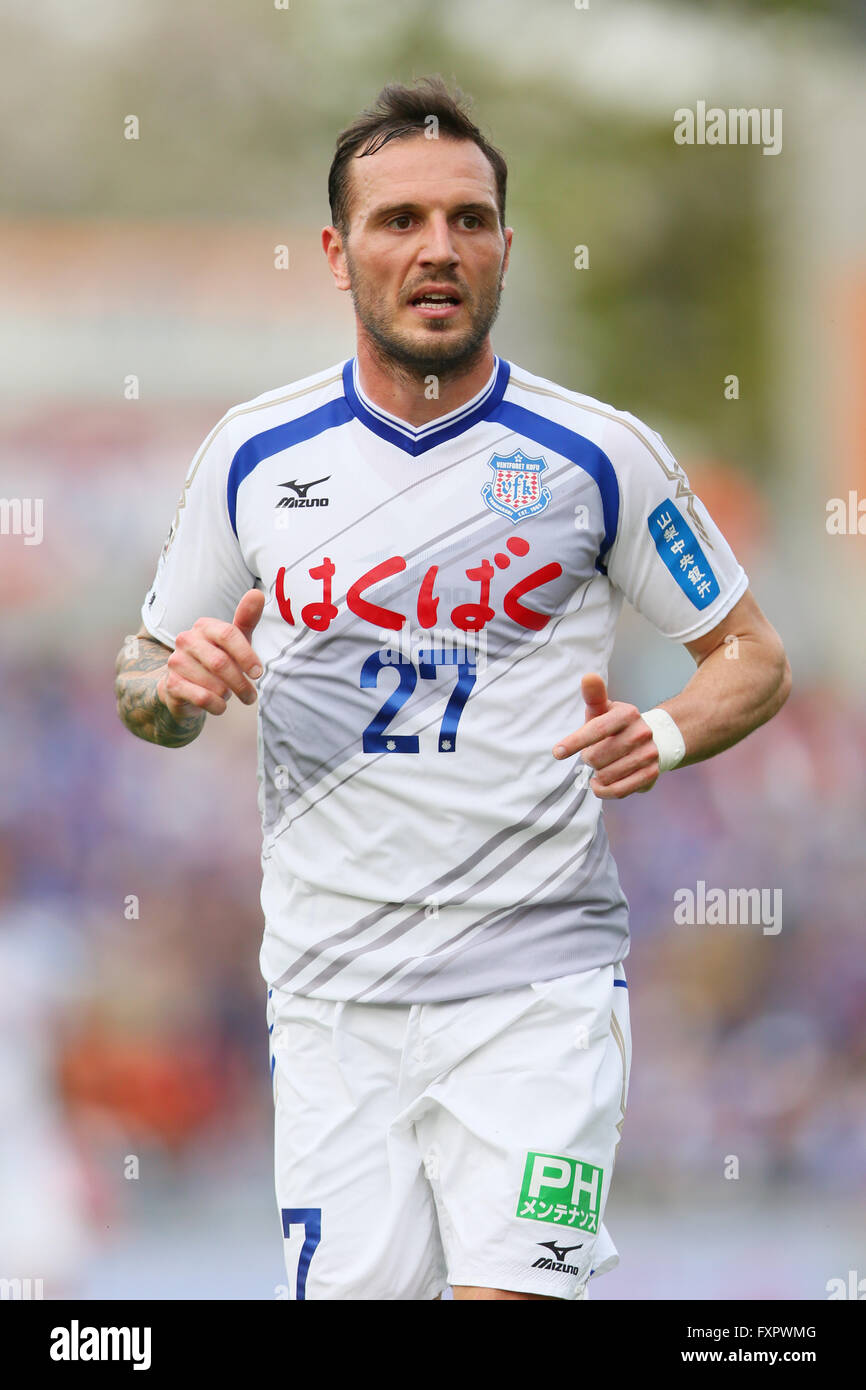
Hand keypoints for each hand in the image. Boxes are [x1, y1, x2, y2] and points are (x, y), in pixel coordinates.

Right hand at [157, 589, 265, 717]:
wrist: (183, 688)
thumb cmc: (216, 660)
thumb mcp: (235, 641)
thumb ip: (246, 619)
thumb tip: (258, 593)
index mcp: (204, 626)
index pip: (228, 634)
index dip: (246, 655)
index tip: (258, 673)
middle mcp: (186, 639)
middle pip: (221, 663)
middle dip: (241, 683)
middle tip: (251, 696)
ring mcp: (176, 661)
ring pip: (214, 684)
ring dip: (228, 695)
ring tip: (230, 696)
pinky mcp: (171, 684)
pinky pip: (202, 698)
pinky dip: (217, 706)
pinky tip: (219, 706)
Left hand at [552, 673, 659, 798]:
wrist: (651, 740)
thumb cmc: (615, 725)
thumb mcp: (604, 709)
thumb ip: (594, 695)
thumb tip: (588, 677)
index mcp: (627, 713)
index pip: (597, 729)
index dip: (575, 742)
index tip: (557, 753)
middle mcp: (641, 733)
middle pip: (597, 757)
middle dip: (588, 758)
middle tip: (593, 754)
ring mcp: (648, 754)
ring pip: (606, 775)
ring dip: (596, 774)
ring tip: (601, 766)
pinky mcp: (650, 774)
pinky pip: (618, 791)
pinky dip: (603, 791)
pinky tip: (599, 783)